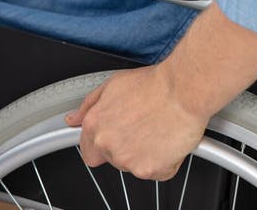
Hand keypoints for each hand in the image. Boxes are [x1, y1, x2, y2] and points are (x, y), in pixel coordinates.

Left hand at [65, 65, 206, 179]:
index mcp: (96, 126)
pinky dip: (164, 160)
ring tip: (158, 128)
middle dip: (126, 147)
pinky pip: (157, 172)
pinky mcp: (150, 170)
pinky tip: (168, 138)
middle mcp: (109, 146)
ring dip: (145, 153)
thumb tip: (72, 119)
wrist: (184, 89)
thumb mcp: (114, 84)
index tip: (117, 135)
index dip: (103, 142)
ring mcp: (128, 161)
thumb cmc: (154, 84)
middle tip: (143, 127)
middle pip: (113, 159)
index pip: (89, 151)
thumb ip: (89, 105)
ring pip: (134, 166)